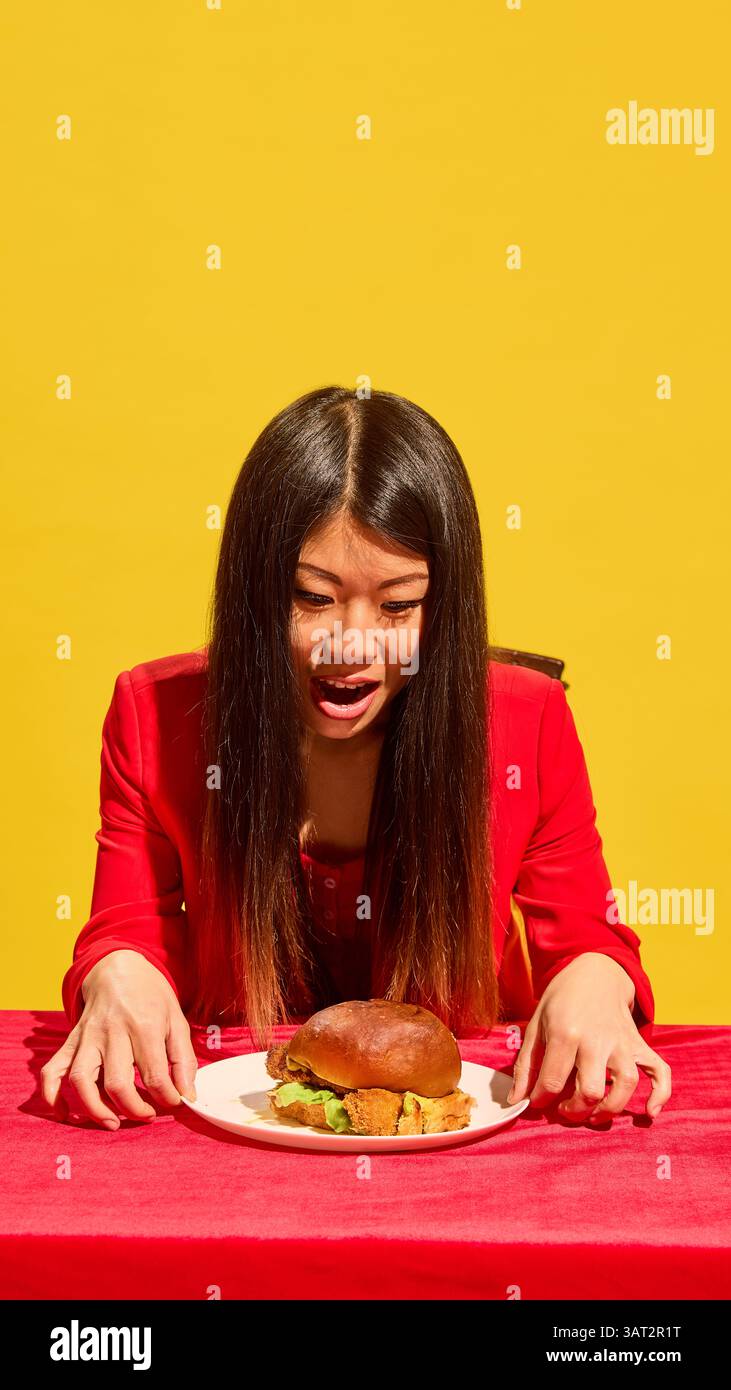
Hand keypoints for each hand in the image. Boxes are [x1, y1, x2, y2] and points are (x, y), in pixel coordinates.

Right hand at [41, 950, 196, 1128]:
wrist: (119, 967)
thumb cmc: (151, 996)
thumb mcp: (177, 1019)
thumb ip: (184, 1059)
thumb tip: (188, 1095)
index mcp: (143, 1026)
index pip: (154, 1074)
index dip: (167, 1097)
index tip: (174, 1103)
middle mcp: (112, 1032)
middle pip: (117, 1082)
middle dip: (134, 1109)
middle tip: (148, 1116)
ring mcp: (87, 1037)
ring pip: (81, 1079)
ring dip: (94, 1108)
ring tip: (112, 1122)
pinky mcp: (71, 1041)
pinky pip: (52, 1070)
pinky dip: (52, 1094)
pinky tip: (63, 1112)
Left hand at [507, 952, 671, 1124]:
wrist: (595, 972)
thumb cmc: (561, 1001)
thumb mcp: (535, 1025)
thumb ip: (525, 1065)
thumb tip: (516, 1101)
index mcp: (565, 1033)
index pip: (551, 1081)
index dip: (540, 1100)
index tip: (537, 1102)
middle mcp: (596, 1039)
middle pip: (591, 1090)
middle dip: (575, 1111)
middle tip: (565, 1110)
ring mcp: (622, 1042)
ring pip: (626, 1085)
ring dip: (610, 1109)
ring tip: (594, 1115)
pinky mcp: (639, 1044)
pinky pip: (659, 1071)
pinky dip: (660, 1094)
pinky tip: (649, 1113)